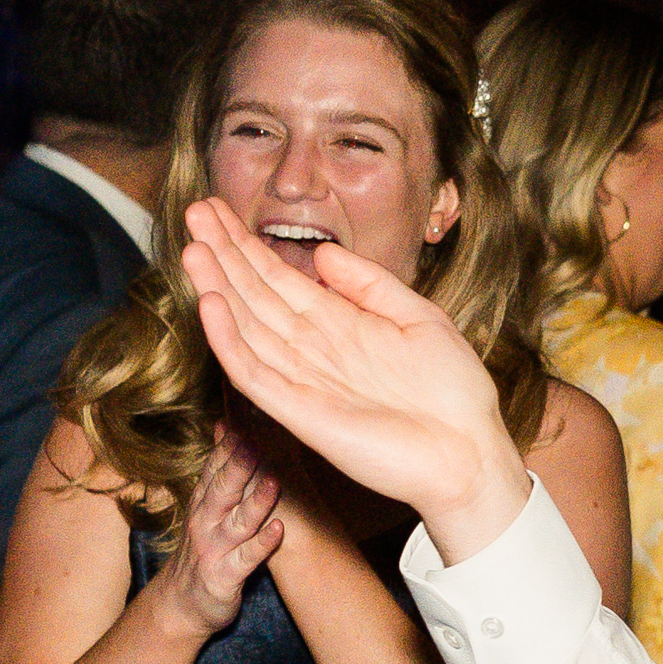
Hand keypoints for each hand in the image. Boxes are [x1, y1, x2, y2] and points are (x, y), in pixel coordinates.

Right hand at [154, 434, 285, 636]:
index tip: (244, 413)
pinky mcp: (224, 576)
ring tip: (275, 482)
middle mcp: (206, 521)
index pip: (216, 465)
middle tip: (255, 437)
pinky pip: (246, 559)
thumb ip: (218, 468)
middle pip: (224, 487)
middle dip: (240, 463)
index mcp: (204, 502)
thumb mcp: (206, 507)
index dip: (230, 441)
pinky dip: (262, 546)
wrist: (181, 605)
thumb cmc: (204, 549)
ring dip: (256, 502)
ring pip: (237, 522)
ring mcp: (214, 549)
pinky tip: (278, 532)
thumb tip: (225, 424)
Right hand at [184, 197, 534, 554]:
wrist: (470, 454)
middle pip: (255, 296)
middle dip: (223, 256)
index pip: (279, 278)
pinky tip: (212, 305)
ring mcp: (303, 382)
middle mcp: (313, 350)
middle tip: (192, 213)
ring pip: (246, 329)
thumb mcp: (418, 318)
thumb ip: (369, 284)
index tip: (216, 210)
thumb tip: (321, 252)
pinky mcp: (301, 415)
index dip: (247, 246)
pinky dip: (231, 342)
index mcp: (338, 325)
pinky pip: (256, 375)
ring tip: (193, 249)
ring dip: (218, 290)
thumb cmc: (454, 393)